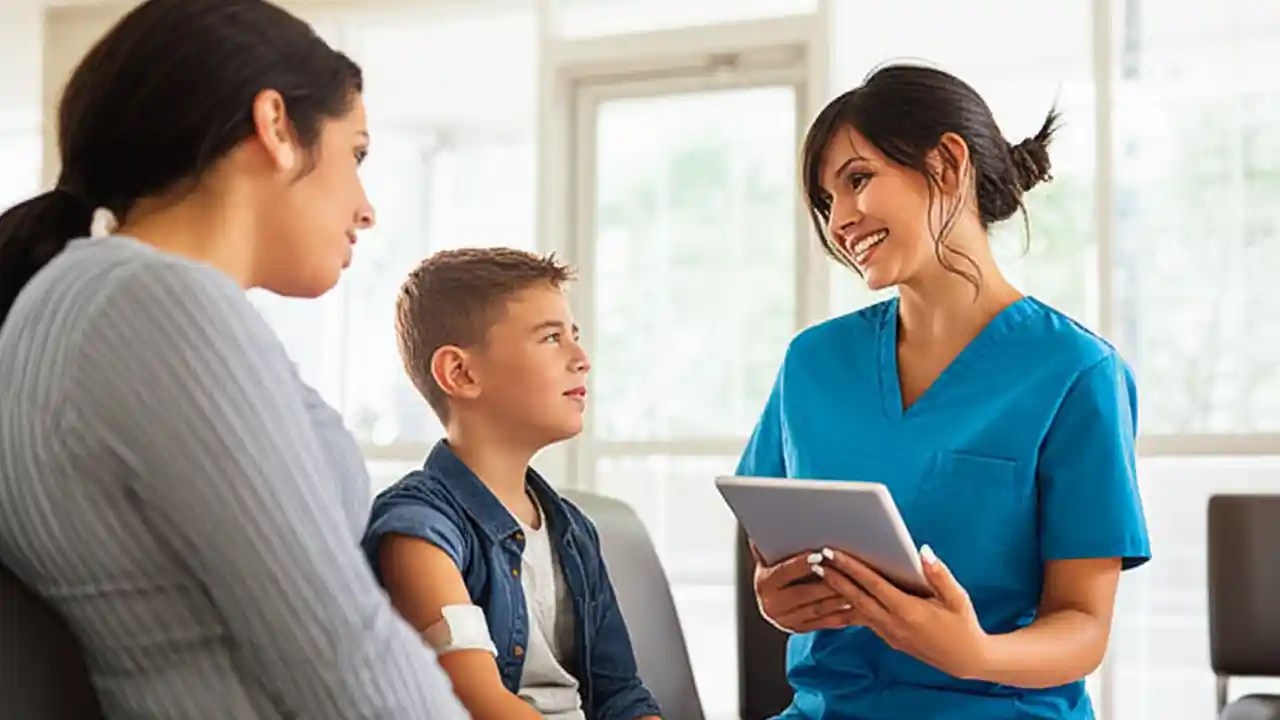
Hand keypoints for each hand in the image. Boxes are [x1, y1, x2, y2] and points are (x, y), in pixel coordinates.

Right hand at [751, 542, 863, 632]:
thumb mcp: (767, 554)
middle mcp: (771, 605)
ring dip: (840, 596)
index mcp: (763, 584)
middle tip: (847, 568)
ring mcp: (786, 621)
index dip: (802, 563)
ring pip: (820, 609)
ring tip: (858, 584)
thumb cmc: (773, 568)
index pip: (784, 572)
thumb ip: (770, 541)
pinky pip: (827, 622)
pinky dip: (843, 613)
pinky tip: (857, 602)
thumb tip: (769, 520)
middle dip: (829, 580)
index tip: (820, 553)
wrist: (770, 599)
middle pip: (806, 592)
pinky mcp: (802, 629)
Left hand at [813, 545, 988, 678]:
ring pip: (857, 610)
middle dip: (834, 578)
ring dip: (838, 592)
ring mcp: (889, 633)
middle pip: (856, 598)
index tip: (833, 553)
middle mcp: (894, 623)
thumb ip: (938, 574)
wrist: (965, 660)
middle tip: (815, 560)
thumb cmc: (963, 624)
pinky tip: (838, 595)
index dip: (851, 567)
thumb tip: (922, 550)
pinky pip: (863, 620)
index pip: (873, 584)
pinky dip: (848, 607)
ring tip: (820, 574)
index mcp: (908, 611)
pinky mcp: (889, 638)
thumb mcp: (958, 598)